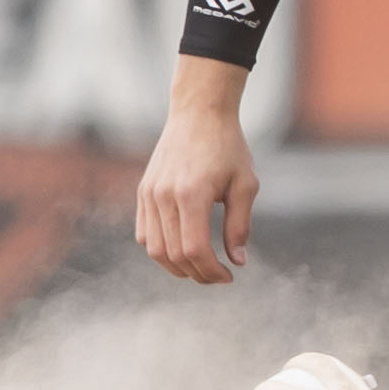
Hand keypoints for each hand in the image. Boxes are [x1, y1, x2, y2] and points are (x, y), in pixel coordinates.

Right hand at [136, 57, 259, 284]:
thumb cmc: (227, 147)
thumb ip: (239, 225)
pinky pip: (144, 233)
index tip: (229, 276)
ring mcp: (149, 194)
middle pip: (174, 255)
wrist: (198, 113)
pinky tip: (181, 248)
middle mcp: (164, 196)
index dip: (211, 271)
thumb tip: (237, 262)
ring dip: (177, 266)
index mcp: (192, 194)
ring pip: (154, 249)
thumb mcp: (245, 185)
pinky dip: (160, 249)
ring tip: (199, 266)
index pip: (195, 250)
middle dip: (198, 273)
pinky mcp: (143, 191)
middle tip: (218, 275)